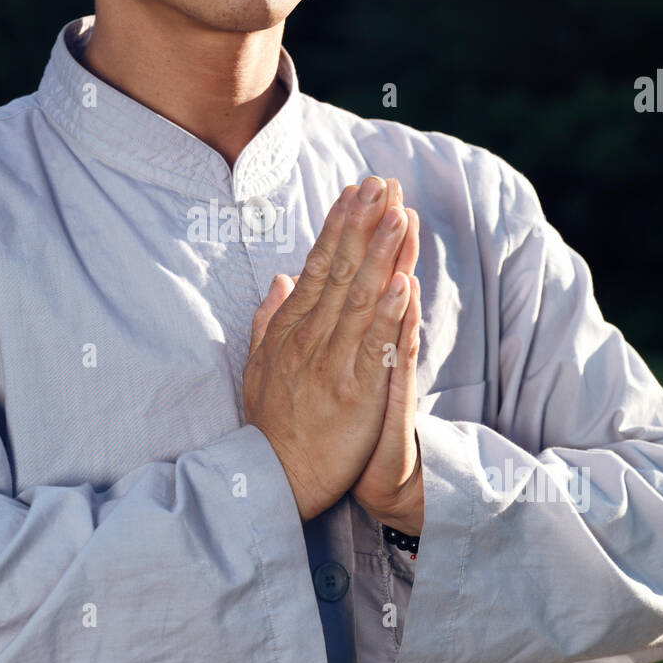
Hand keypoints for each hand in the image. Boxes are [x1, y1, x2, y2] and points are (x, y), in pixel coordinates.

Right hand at [243, 176, 410, 521]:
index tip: (356, 191)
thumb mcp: (259, 365)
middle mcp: (310, 339)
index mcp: (291, 329)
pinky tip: (402, 284)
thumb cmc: (271, 424)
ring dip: (381, 255)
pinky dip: (387, 315)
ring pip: (360, 299)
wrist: (274, 479)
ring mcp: (332, 364)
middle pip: (342, 271)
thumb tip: (282, 279)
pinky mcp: (354, 393)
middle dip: (363, 224)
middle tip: (383, 183)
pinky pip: (373, 347)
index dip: (339, 226)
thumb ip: (271, 319)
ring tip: (399, 215)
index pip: (318, 266)